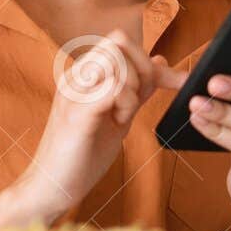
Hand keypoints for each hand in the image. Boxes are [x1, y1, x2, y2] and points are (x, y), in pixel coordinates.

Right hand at [0, 30, 180, 230]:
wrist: (52, 187)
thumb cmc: (82, 153)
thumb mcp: (118, 115)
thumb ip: (137, 88)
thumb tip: (161, 60)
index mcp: (83, 75)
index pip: (121, 43)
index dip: (151, 61)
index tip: (177, 81)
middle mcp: (75, 77)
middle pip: (119, 46)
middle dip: (141, 74)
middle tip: (132, 107)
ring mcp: (73, 93)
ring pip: (117, 64)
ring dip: (131, 91)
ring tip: (120, 117)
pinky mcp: (76, 114)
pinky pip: (113, 89)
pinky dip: (125, 104)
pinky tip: (118, 121)